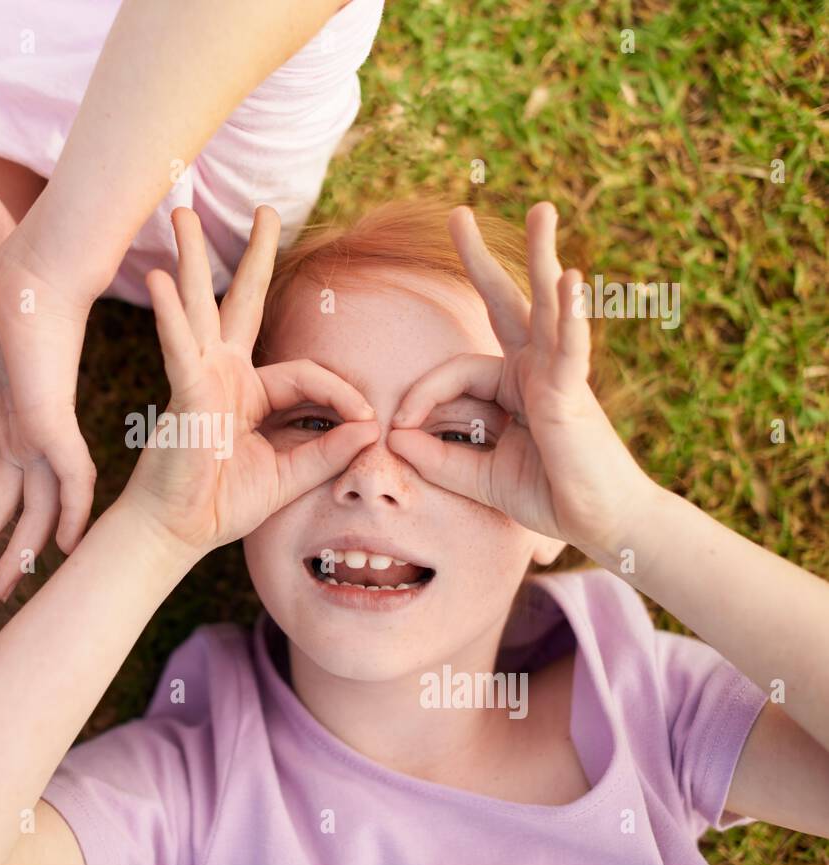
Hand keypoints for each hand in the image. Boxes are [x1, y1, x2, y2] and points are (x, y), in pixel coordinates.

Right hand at [121, 206, 378, 554]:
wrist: (177, 531)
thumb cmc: (223, 504)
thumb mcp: (289, 475)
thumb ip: (327, 449)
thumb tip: (371, 426)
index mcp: (248, 392)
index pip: (305, 374)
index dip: (340, 393)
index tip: (367, 419)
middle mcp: (223, 374)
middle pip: (241, 303)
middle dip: (254, 255)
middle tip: (266, 210)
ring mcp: (199, 378)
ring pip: (200, 307)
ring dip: (192, 259)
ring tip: (182, 214)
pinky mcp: (183, 393)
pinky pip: (180, 347)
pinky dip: (170, 314)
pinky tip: (159, 279)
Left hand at [386, 202, 653, 555]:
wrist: (601, 523)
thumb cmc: (549, 494)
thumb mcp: (479, 476)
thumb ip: (438, 458)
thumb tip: (393, 438)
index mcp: (514, 384)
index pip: (454, 370)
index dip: (420, 396)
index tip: (398, 429)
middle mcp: (537, 369)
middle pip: (507, 302)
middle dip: (481, 259)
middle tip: (459, 214)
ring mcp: (559, 375)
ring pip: (546, 306)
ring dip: (541, 256)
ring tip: (541, 210)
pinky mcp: (575, 393)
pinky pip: (571, 347)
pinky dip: (572, 314)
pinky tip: (571, 279)